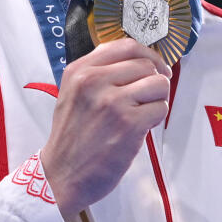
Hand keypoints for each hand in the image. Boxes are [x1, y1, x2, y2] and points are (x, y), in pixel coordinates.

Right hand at [41, 39, 170, 217]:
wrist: (61, 175)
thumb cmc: (72, 137)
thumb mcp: (72, 94)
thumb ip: (98, 74)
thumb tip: (140, 62)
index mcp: (80, 71)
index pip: (126, 45)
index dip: (148, 55)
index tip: (154, 68)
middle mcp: (94, 81)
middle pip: (146, 64)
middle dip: (155, 81)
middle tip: (148, 99)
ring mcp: (112, 102)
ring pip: (158, 84)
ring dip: (157, 100)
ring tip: (143, 114)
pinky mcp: (128, 124)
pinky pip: (160, 109)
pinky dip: (156, 119)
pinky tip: (140, 129)